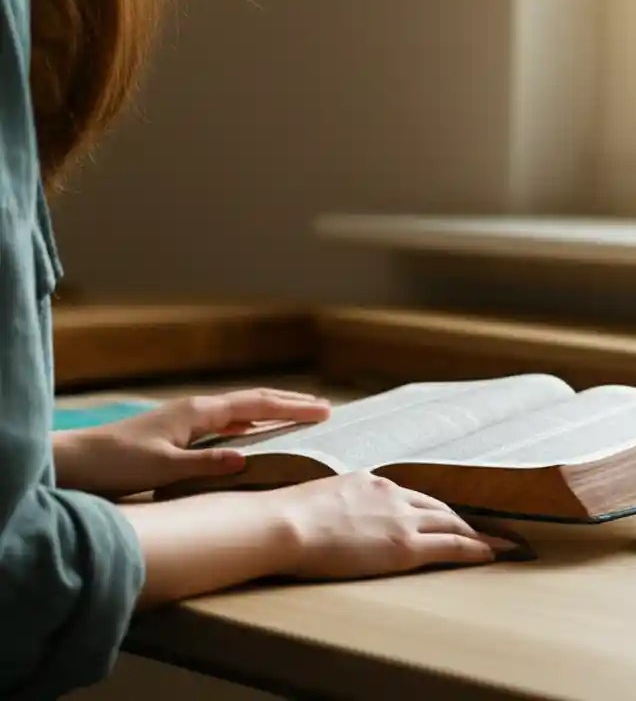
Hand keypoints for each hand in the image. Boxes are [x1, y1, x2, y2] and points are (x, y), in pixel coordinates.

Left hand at [54, 388, 330, 497]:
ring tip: (299, 415)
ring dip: (273, 411)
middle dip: (291, 402)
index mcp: (199, 412)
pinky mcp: (180, 431)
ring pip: (242, 410)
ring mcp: (188, 418)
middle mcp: (197, 409)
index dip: (294, 407)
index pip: (258, 404)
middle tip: (325, 407)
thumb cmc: (115, 464)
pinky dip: (252, 423)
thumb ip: (206, 463)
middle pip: (254, 401)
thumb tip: (246, 459)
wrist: (76, 461)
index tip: (326, 410)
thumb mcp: (163, 468)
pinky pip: (228, 423)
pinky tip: (257, 431)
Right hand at [269, 472, 514, 577]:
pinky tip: (490, 553)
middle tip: (483, 531)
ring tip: (498, 544)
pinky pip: (452, 546)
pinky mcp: (405, 546)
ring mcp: (402, 519)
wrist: (284, 524)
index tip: (445, 519)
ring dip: (476, 535)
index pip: (412, 499)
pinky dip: (475, 548)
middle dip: (462, 521)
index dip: (433, 512)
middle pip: (439, 509)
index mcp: (371, 483)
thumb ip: (339, 505)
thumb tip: (335, 517)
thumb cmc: (286, 518)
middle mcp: (393, 495)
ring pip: (452, 525)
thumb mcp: (320, 499)